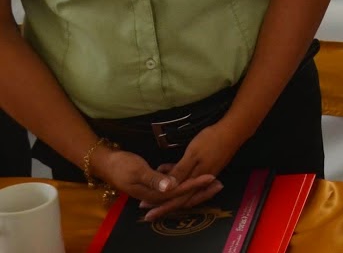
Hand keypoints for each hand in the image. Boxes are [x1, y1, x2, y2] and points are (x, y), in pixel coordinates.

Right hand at [93, 148, 218, 217]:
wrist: (106, 163)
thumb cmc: (121, 165)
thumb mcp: (137, 171)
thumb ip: (154, 179)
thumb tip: (171, 187)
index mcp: (152, 193)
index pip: (178, 191)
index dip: (195, 184)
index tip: (211, 177)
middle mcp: (155, 195)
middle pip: (181, 196)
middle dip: (200, 190)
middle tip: (219, 183)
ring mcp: (154, 190)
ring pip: (178, 190)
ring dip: (194, 185)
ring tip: (212, 179)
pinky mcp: (153, 184)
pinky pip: (171, 186)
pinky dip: (182, 180)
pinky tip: (192, 173)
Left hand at [142, 122, 244, 219]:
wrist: (232, 131)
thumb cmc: (211, 141)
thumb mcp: (193, 154)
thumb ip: (180, 171)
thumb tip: (167, 188)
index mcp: (196, 180)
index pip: (177, 200)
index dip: (162, 207)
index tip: (147, 215)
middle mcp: (201, 183)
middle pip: (181, 199)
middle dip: (163, 204)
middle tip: (147, 207)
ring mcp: (205, 177)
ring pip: (185, 191)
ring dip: (170, 192)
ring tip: (154, 191)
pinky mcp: (207, 170)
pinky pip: (190, 182)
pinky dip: (178, 181)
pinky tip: (168, 170)